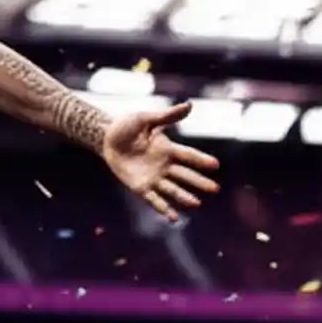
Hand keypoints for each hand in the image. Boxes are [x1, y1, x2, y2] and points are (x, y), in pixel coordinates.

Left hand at [101, 101, 220, 221]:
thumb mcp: (146, 119)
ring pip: (172, 189)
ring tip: (197, 203)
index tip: (215, 165)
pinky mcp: (141, 187)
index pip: (188, 155)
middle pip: (184, 175)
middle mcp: (164, 165)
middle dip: (199, 182)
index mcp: (168, 149)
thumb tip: (189, 104)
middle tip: (215, 189)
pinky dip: (163, 208)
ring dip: (184, 196)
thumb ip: (166, 116)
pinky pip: (154, 199)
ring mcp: (153, 178)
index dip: (200, 160)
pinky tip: (174, 218)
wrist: (106, 138)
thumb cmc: (127, 126)